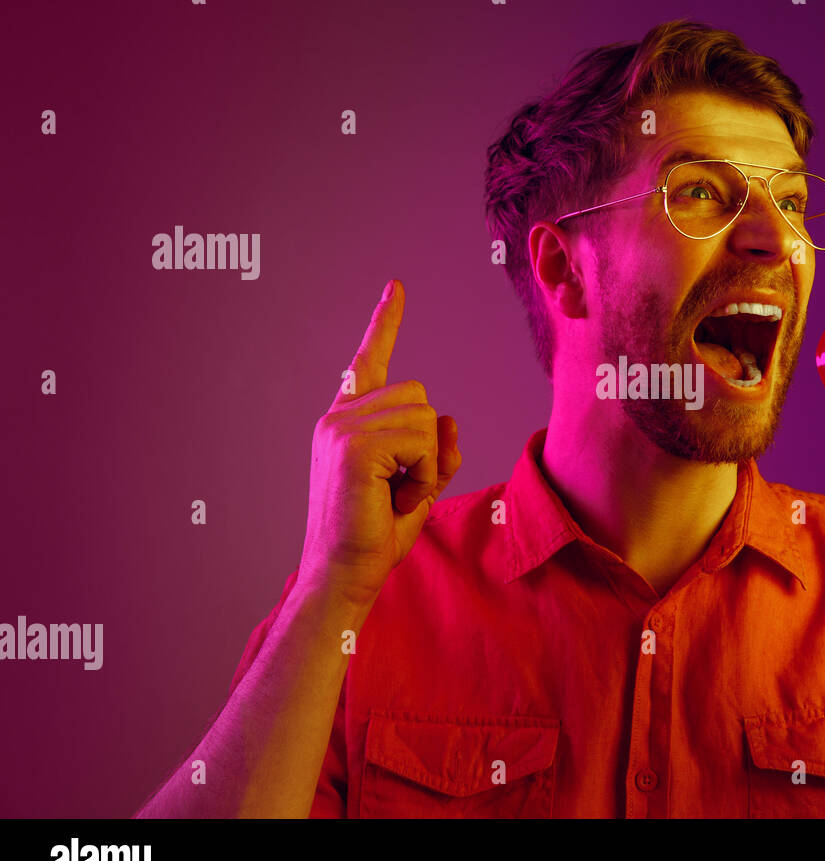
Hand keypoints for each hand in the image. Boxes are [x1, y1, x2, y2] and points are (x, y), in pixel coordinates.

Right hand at [298, 279, 461, 605]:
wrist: (345, 573)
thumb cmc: (377, 536)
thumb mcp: (420, 487)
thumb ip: (436, 451)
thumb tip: (450, 419)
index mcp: (347, 422)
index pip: (368, 361)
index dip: (385, 323)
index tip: (396, 287)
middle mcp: (339, 417)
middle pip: (420, 395)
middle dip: (427, 444)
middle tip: (399, 488)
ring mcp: (342, 427)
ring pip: (425, 416)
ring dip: (425, 463)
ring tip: (394, 495)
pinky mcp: (354, 444)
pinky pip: (422, 440)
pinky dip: (422, 474)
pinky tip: (393, 498)